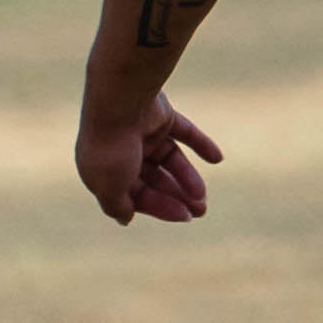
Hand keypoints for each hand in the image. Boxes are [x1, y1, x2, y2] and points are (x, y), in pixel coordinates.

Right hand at [80, 94, 222, 224]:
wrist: (120, 101)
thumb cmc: (111, 148)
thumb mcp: (108, 186)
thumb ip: (116, 205)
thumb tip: (125, 220)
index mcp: (105, 171)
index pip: (136, 196)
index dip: (160, 208)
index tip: (183, 216)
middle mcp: (122, 152)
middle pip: (154, 180)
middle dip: (177, 196)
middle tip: (201, 210)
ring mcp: (142, 134)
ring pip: (170, 160)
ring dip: (188, 178)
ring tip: (203, 194)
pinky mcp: (161, 117)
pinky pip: (184, 133)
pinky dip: (201, 145)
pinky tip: (218, 159)